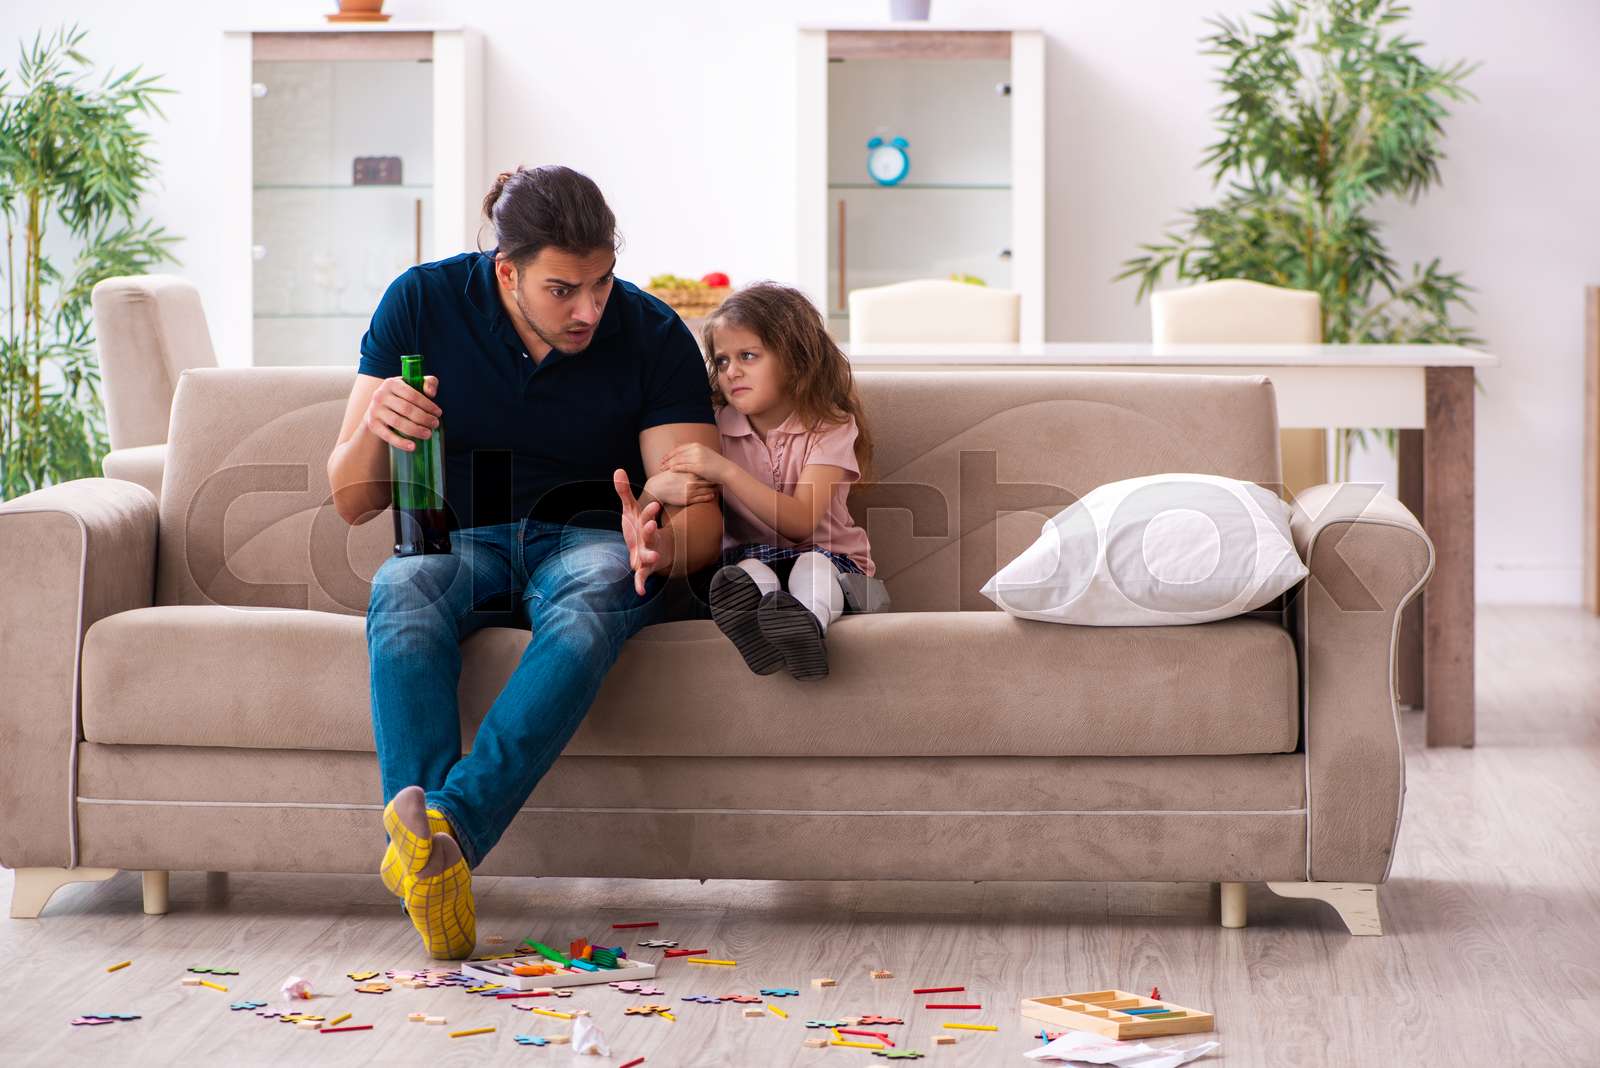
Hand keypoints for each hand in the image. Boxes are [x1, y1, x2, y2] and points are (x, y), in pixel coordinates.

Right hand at [364, 374, 439, 451]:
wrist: (380, 408)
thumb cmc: (403, 396)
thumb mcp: (414, 385)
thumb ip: (428, 382)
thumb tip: (431, 393)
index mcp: (391, 384)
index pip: (412, 395)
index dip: (428, 405)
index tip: (439, 413)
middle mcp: (380, 395)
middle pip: (406, 409)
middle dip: (424, 418)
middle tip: (435, 424)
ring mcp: (375, 410)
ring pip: (398, 422)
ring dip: (415, 430)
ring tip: (428, 434)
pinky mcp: (373, 425)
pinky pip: (388, 435)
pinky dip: (401, 442)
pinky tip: (413, 447)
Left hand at [614, 468, 666, 596]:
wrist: (656, 548)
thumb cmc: (641, 527)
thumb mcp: (631, 509)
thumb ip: (624, 492)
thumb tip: (618, 470)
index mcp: (645, 523)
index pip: (647, 516)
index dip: (649, 512)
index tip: (654, 505)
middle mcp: (649, 539)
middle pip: (650, 534)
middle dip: (651, 530)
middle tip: (652, 524)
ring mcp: (648, 554)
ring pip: (650, 556)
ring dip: (651, 557)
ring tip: (653, 559)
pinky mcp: (644, 568)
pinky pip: (643, 576)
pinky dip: (641, 583)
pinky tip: (639, 591)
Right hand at [644, 469, 718, 506]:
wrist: (657, 488)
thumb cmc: (667, 478)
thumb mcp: (677, 468)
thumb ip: (687, 464)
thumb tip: (694, 460)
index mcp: (690, 472)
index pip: (705, 470)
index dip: (711, 471)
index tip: (716, 471)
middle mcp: (692, 481)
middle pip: (709, 480)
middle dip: (715, 479)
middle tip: (720, 478)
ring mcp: (691, 491)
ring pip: (708, 489)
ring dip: (714, 488)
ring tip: (718, 486)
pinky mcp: (689, 499)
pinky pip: (703, 498)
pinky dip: (710, 496)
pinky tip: (713, 495)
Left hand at [661, 442, 727, 481]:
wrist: (726, 470)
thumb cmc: (715, 464)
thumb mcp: (704, 453)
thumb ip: (694, 452)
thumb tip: (682, 454)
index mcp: (696, 445)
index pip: (678, 449)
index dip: (669, 454)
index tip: (663, 459)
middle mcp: (696, 449)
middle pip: (677, 454)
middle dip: (667, 460)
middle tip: (660, 465)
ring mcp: (697, 458)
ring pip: (678, 461)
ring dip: (669, 465)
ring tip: (663, 469)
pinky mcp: (698, 467)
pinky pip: (683, 467)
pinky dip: (676, 468)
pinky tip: (671, 471)